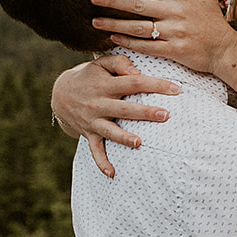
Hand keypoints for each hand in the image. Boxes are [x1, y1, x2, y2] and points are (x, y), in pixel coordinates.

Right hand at [50, 57, 180, 178]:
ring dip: (124, 138)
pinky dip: (102, 163)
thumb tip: (138, 73)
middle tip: (165, 115)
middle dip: (144, 112)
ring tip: (139, 143)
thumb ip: (121, 63)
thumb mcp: (101, 63)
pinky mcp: (89, 134)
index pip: (134, 83)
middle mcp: (99, 103)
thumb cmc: (90, 76)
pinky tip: (112, 174)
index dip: (155, 84)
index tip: (176, 89)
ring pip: (110, 131)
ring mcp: (93, 121)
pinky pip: (95, 150)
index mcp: (106, 85)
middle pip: (124, 109)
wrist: (61, 94)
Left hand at [92, 0, 236, 76]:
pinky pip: (145, 46)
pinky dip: (128, 42)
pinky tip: (112, 38)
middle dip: (114, 0)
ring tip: (95, 21)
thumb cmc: (213, 19)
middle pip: (139, 4)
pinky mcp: (172, 50)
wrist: (224, 49)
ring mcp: (173, 32)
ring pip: (138, 27)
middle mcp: (174, 12)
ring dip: (114, 24)